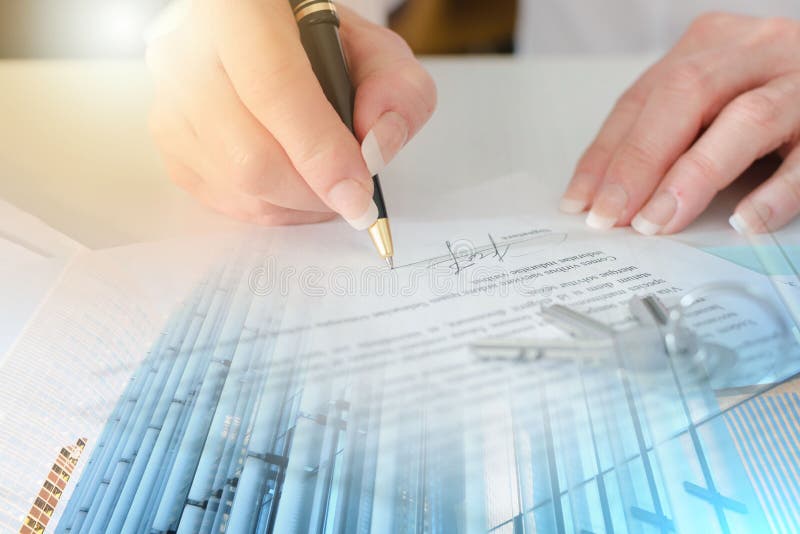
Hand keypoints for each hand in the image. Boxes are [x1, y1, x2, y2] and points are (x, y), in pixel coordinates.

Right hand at [145, 0, 435, 227]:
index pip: (275, 88)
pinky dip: (272, 208)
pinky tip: (296, 188)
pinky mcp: (168, 139)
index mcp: (239, 10)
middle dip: (313, 192)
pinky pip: (222, 199)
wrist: (268, 40)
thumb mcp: (376, 51)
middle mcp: (188, 51)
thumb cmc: (321, 44)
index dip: (320, 152)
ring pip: (235, 185)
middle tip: (351, 193)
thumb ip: (396, 89)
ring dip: (297, 205)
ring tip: (328, 187)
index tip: (357, 193)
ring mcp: (170, 98)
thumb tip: (374, 148)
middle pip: (249, 155)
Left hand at [561, 13, 799, 234]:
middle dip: (640, 161)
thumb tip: (608, 196)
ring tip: (658, 222)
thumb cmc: (772, 97)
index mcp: (711, 45)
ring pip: (745, 119)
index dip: (607, 153)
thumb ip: (668, 133)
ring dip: (695, 176)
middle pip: (686, 94)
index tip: (581, 202)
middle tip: (612, 217)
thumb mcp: (712, 101)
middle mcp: (756, 50)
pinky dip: (775, 191)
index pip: (643, 98)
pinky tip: (744, 221)